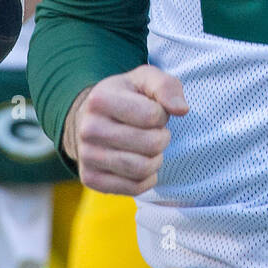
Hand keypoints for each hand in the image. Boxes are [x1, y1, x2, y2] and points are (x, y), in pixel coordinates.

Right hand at [64, 65, 187, 195]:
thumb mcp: (145, 79)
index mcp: (100, 99)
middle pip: (150, 144)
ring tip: (150, 148)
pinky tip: (142, 163)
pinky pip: (134, 188)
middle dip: (162, 138)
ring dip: (156, 159)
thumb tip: (181, 110)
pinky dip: (147, 179)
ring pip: (142, 169)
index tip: (154, 111)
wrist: (89, 119)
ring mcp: (86, 156)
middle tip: (155, 132)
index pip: (152, 116)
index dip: (162, 115)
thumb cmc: (125, 97)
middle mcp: (88, 129)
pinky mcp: (90, 179)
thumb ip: (166, 87)